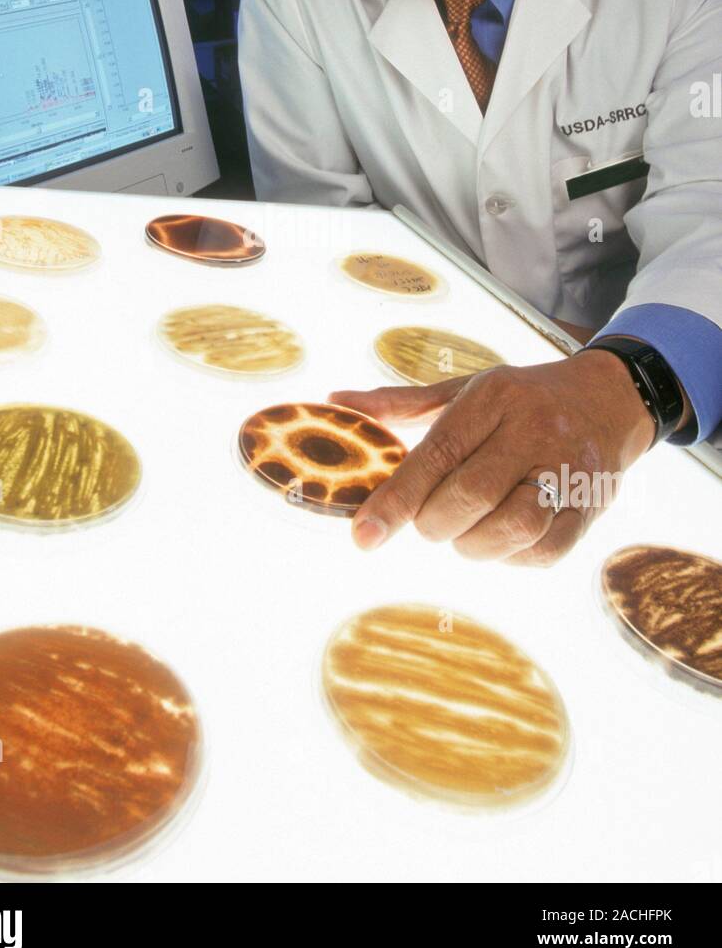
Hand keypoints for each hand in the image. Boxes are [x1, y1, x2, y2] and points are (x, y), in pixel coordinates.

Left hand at [329, 350, 656, 565]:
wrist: (609, 399)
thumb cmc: (521, 399)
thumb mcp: (464, 390)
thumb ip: (400, 404)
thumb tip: (337, 401)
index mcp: (494, 397)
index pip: (437, 454)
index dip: (397, 499)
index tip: (364, 536)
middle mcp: (534, 429)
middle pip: (470, 495)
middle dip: (435, 523)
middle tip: (430, 522)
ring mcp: (568, 468)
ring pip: (512, 526)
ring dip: (474, 544)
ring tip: (465, 532)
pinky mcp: (591, 506)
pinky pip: (544, 550)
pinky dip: (510, 557)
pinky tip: (500, 540)